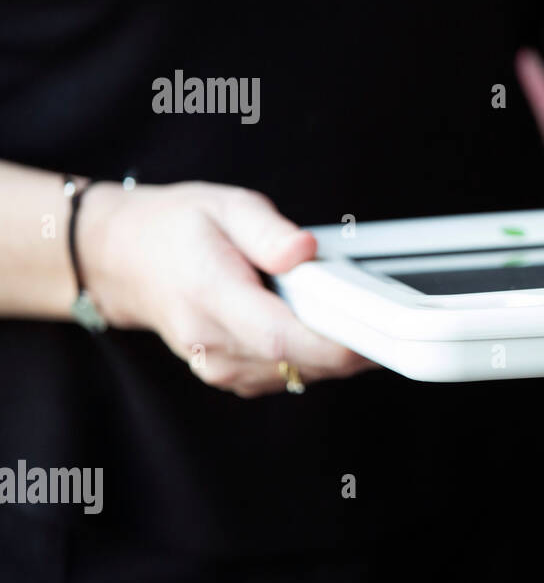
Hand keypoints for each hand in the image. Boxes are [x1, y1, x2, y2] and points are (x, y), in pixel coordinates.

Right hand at [77, 181, 372, 396]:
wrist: (127, 260)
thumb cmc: (178, 229)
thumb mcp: (226, 205)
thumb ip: (269, 231)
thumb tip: (304, 251)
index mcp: (211, 295)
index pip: (280, 337)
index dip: (334, 343)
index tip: (376, 334)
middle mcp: (213, 343)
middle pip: (300, 362)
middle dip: (350, 343)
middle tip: (378, 310)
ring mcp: (220, 367)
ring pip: (300, 373)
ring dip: (332, 348)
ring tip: (335, 305)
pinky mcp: (232, 377)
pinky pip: (289, 375)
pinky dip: (311, 354)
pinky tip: (309, 322)